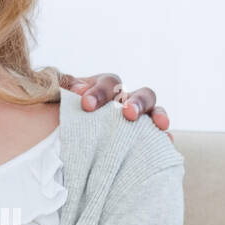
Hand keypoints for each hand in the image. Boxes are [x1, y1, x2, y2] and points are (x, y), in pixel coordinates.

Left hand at [58, 72, 172, 142]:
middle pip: (138, 92)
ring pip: (153, 108)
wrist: (61, 141)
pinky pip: (159, 134)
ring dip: (156, 114)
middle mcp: (124, 99)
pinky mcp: (144, 137)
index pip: (108, 82)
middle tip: (127, 114)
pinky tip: (166, 140)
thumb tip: (78, 89)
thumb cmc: (61, 116)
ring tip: (158, 124)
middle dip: (134, 102)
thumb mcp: (59, 101)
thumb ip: (65, 89)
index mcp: (103, 87)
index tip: (86, 105)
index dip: (99, 91)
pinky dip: (164, 136)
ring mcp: (138, 117)